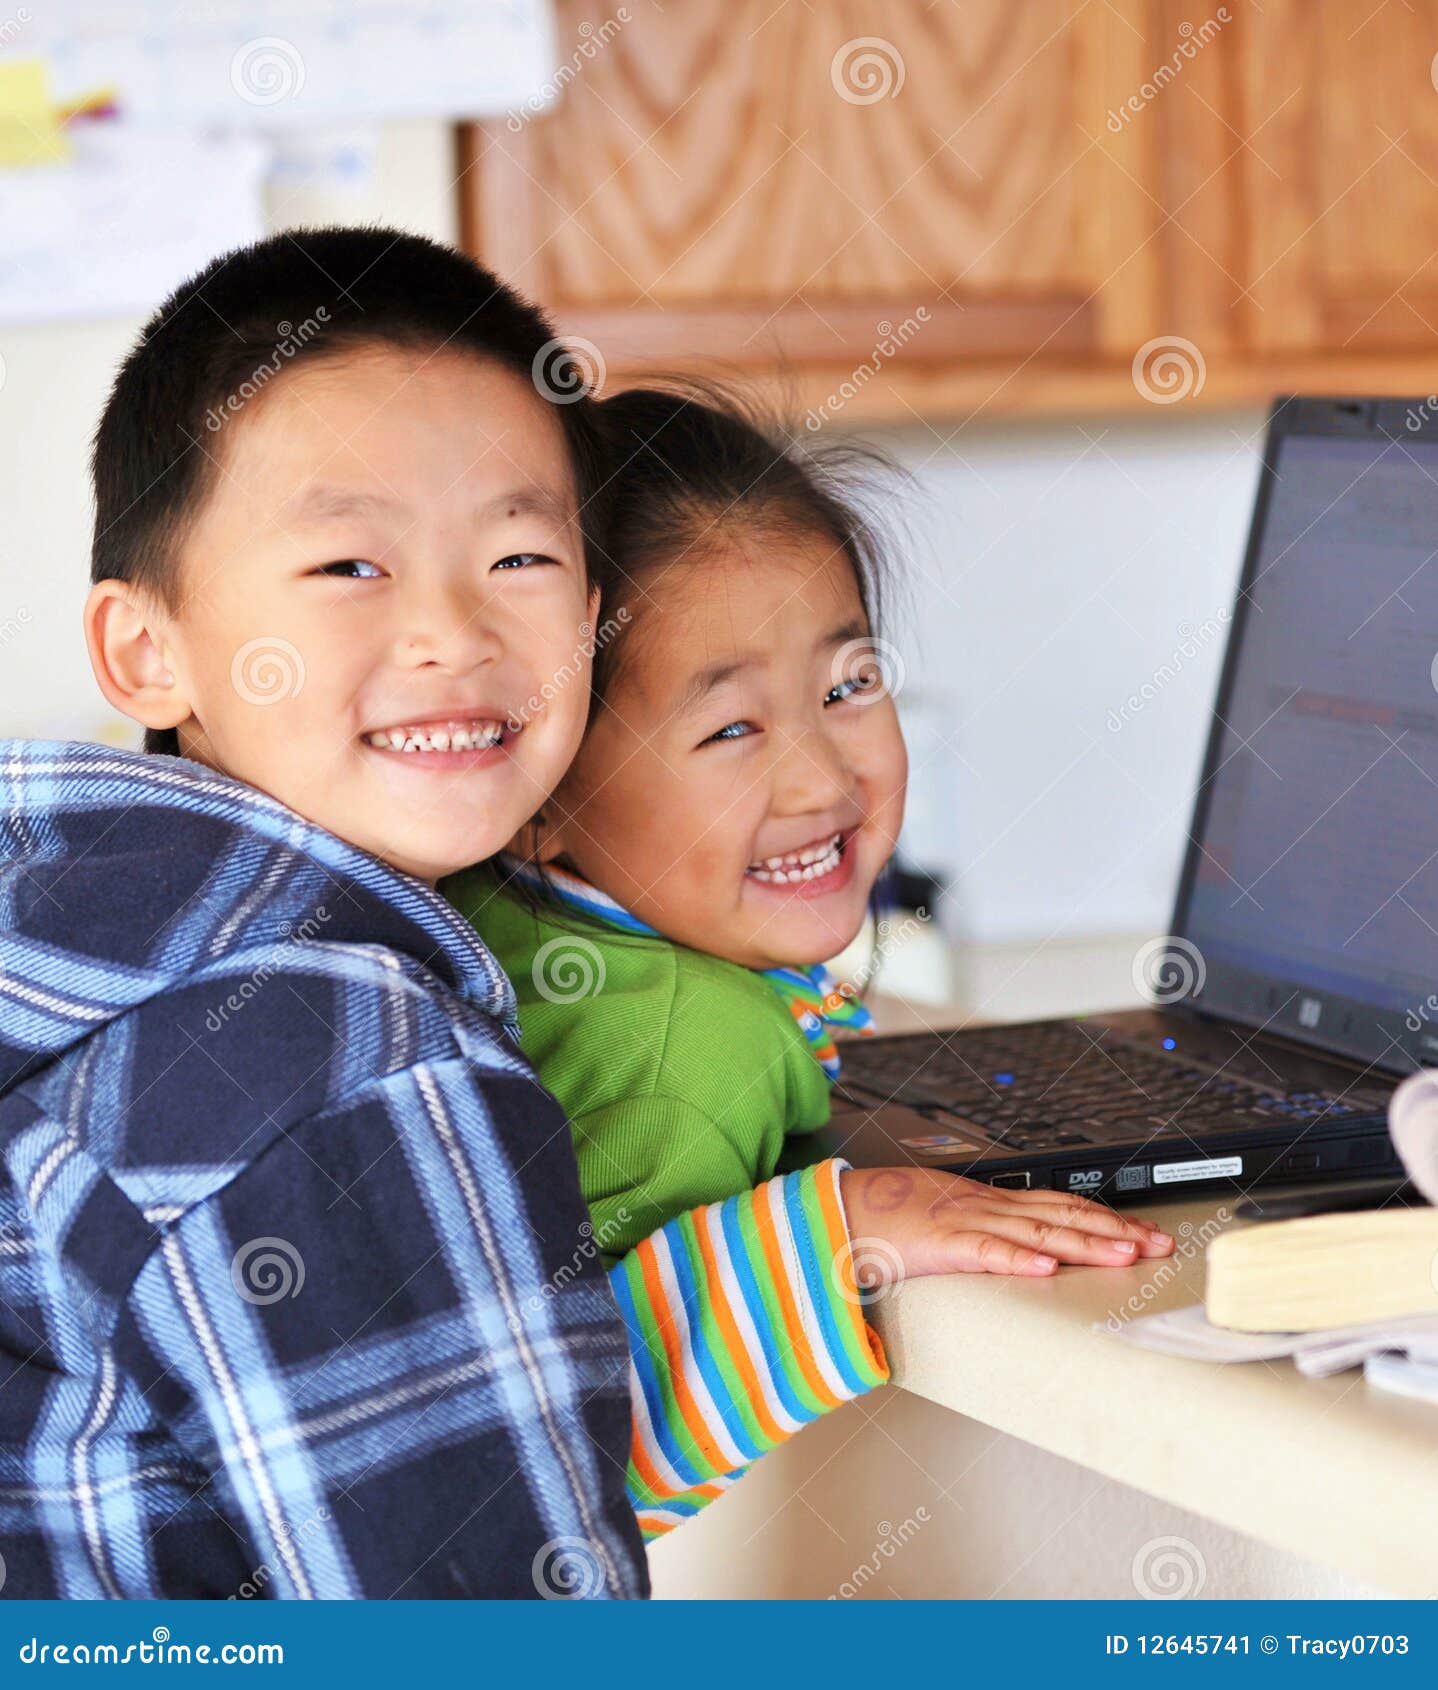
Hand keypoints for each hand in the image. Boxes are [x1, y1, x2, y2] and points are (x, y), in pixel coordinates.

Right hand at [837, 1165, 1174, 1287]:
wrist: (838, 1209)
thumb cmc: (887, 1220)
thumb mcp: (947, 1223)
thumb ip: (985, 1235)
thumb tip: (1027, 1253)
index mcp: (989, 1201)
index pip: (1060, 1205)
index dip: (1105, 1219)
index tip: (1145, 1233)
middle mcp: (986, 1205)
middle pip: (1062, 1213)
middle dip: (1114, 1230)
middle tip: (1159, 1244)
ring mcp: (964, 1220)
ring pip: (1036, 1228)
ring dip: (1085, 1242)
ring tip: (1125, 1254)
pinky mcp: (940, 1242)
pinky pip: (984, 1249)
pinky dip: (1017, 1255)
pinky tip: (1046, 1264)